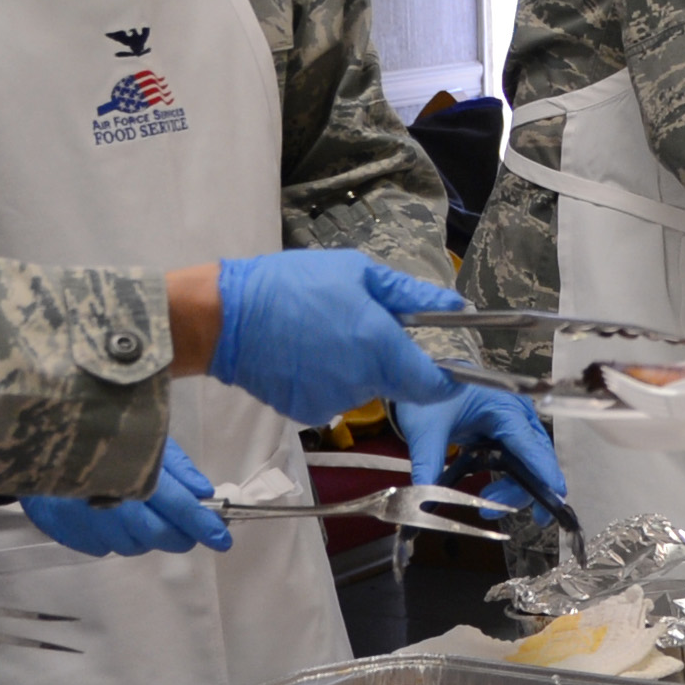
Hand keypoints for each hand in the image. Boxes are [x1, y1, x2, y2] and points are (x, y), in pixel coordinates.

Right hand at [22, 440, 230, 555]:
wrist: (35, 443)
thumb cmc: (99, 435)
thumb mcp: (144, 437)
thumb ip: (176, 467)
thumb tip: (204, 492)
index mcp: (133, 475)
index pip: (178, 507)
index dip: (203, 525)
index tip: (223, 539)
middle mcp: (111, 504)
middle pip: (159, 536)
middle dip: (181, 536)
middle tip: (189, 529)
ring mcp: (89, 524)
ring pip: (134, 546)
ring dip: (148, 536)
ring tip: (143, 511)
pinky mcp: (74, 537)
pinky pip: (107, 547)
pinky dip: (119, 536)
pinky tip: (114, 515)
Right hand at [206, 251, 461, 423]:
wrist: (227, 317)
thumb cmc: (293, 284)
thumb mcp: (356, 272)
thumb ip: (409, 294)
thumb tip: (458, 306)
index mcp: (380, 347)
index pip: (433, 385)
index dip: (446, 381)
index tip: (447, 370)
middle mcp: (362, 382)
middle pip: (395, 383)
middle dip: (388, 360)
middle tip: (357, 326)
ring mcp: (332, 403)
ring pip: (362, 388)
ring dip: (354, 367)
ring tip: (321, 334)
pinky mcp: (306, 413)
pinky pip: (331, 397)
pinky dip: (325, 379)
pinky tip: (302, 354)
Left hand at [397, 384, 565, 520]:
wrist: (427, 381)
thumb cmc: (431, 396)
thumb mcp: (426, 430)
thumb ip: (428, 463)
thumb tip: (424, 498)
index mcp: (503, 406)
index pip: (528, 442)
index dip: (542, 470)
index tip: (555, 496)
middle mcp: (518, 415)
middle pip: (536, 457)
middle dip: (525, 490)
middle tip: (492, 511)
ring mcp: (517, 426)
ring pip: (531, 465)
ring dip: (515, 490)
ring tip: (486, 505)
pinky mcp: (511, 437)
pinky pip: (521, 464)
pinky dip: (512, 483)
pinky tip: (494, 497)